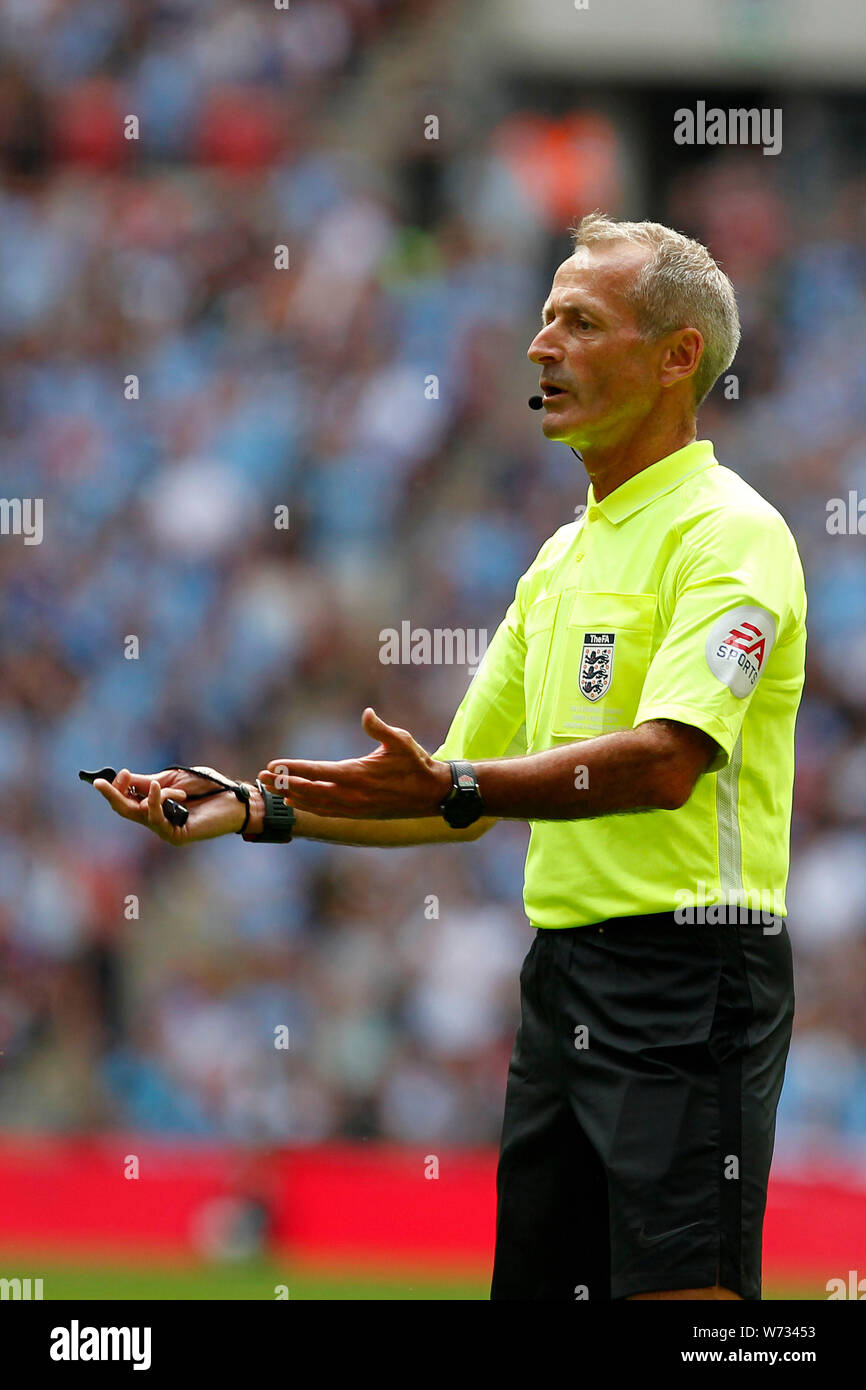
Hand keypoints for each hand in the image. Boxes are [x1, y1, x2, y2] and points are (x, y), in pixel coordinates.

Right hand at [93, 767, 256, 845]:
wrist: (236, 799)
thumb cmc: (209, 788)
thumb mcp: (174, 779)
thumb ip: (150, 782)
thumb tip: (125, 778)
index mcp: (154, 803)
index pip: (127, 799)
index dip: (118, 787)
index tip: (121, 772)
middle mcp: (156, 818)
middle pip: (125, 810)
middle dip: (112, 795)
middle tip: (99, 783)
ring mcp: (165, 829)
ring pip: (139, 814)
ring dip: (152, 795)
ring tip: (166, 786)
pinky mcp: (176, 836)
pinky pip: (157, 820)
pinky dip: (155, 803)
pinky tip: (157, 789)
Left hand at [259, 707, 451, 818]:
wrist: (432, 794)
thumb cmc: (417, 763)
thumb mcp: (402, 741)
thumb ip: (381, 729)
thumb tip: (366, 713)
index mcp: (358, 774)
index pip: (317, 771)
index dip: (293, 769)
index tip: (273, 765)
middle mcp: (352, 794)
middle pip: (309, 791)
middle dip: (284, 784)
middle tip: (261, 778)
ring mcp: (355, 808)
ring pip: (316, 804)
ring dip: (293, 797)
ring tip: (273, 790)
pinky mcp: (359, 814)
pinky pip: (327, 812)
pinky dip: (309, 807)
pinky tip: (297, 802)